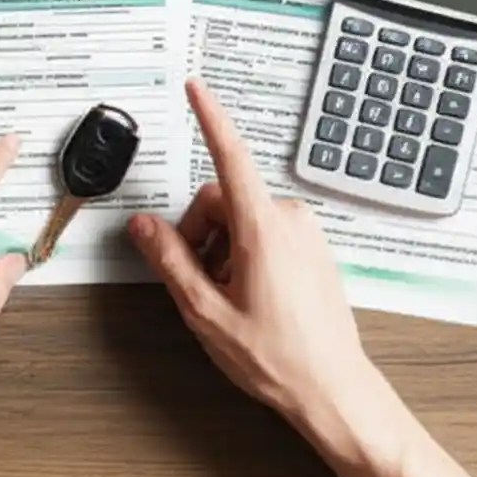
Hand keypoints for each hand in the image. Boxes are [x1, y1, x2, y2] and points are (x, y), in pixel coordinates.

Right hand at [128, 78, 368, 417]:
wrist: (332, 388)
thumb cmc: (275, 357)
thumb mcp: (205, 311)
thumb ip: (170, 260)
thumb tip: (144, 226)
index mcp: (262, 228)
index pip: (230, 157)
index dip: (210, 118)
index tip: (196, 88)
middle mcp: (288, 221)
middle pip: (221, 199)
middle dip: (199, 233)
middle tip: (196, 280)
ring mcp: (305, 234)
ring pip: (241, 218)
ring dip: (221, 248)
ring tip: (225, 297)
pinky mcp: (312, 248)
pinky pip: (265, 232)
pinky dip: (244, 254)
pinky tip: (247, 296)